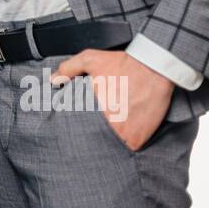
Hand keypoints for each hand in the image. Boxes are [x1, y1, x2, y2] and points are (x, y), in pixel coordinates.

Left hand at [51, 50, 173, 151]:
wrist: (154, 68)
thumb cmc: (123, 64)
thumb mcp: (91, 59)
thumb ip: (69, 68)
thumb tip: (53, 79)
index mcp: (94, 111)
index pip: (80, 130)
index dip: (80, 131)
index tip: (80, 128)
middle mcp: (109, 126)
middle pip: (96, 141)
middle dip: (94, 137)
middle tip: (94, 133)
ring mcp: (125, 135)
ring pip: (112, 147)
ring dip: (111, 143)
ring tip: (109, 136)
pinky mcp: (140, 138)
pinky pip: (130, 148)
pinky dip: (127, 144)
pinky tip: (124, 136)